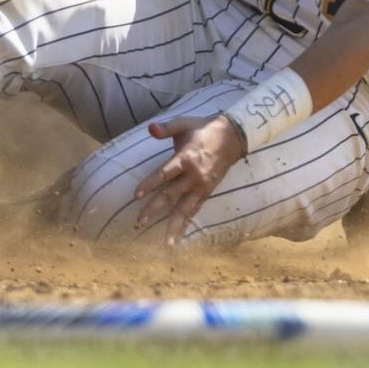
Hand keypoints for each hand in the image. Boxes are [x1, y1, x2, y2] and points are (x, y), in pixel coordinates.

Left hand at [134, 114, 245, 246]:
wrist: (232, 137)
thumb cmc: (203, 129)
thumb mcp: (184, 123)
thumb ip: (166, 128)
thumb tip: (150, 128)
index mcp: (185, 159)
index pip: (164, 174)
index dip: (150, 184)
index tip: (136, 195)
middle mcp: (193, 176)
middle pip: (170, 196)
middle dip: (154, 210)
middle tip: (138, 222)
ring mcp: (201, 187)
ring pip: (185, 210)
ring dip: (173, 226)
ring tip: (165, 243)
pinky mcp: (207, 192)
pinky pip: (195, 211)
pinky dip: (186, 224)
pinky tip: (178, 237)